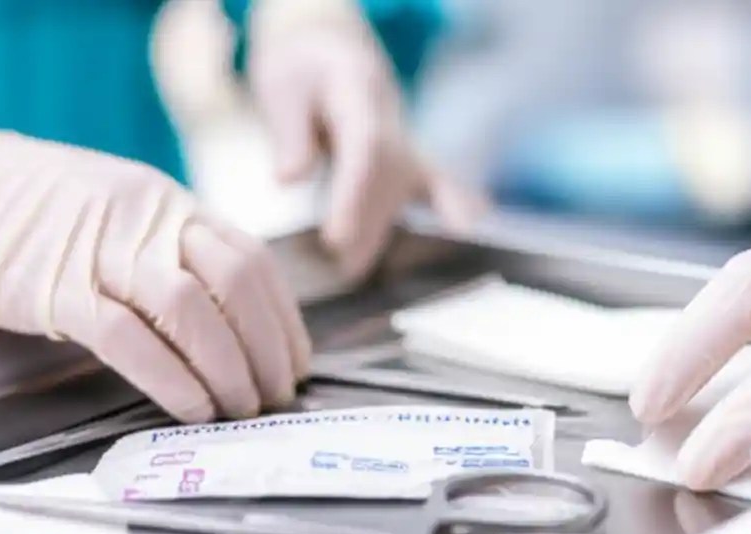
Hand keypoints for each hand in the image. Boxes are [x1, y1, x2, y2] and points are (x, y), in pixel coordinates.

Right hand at [0, 76, 310, 422]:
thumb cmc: (19, 204)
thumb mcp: (111, 209)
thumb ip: (162, 249)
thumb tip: (217, 313)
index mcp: (165, 202)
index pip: (252, 259)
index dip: (284, 318)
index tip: (296, 361)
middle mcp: (144, 220)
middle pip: (236, 284)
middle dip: (267, 349)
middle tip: (275, 396)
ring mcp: (99, 251)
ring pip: (192, 311)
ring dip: (228, 369)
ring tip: (238, 409)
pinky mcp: (52, 287)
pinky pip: (129, 337)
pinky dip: (170, 378)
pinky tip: (190, 407)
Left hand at [247, 0, 483, 277]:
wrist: (328, 45)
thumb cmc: (302, 68)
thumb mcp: (282, 86)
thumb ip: (289, 131)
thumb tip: (289, 179)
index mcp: (356, 90)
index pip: (363, 148)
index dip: (355, 195)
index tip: (336, 237)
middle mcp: (390, 115)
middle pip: (388, 174)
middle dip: (367, 222)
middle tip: (337, 265)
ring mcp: (404, 136)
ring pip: (404, 185)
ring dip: (382, 228)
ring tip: (352, 271)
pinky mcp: (407, 154)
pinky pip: (435, 178)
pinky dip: (454, 200)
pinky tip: (467, 224)